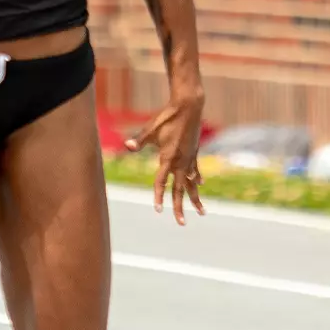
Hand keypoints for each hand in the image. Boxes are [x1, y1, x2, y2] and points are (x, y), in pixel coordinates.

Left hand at [124, 93, 206, 224]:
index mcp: (169, 158)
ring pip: (192, 183)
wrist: (189, 106)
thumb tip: (127, 146)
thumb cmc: (167, 116)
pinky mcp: (194, 151)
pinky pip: (195, 169)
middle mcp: (181, 161)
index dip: (159, 196)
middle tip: (181, 224)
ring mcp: (189, 157)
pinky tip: (200, 184)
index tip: (158, 210)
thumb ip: (139, 140)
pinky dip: (197, 178)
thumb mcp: (150, 129)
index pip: (162, 182)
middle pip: (180, 189)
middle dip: (180, 207)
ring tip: (202, 213)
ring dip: (195, 198)